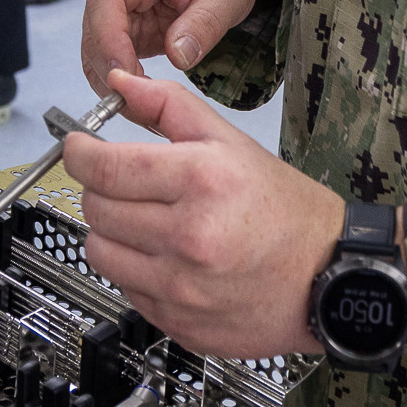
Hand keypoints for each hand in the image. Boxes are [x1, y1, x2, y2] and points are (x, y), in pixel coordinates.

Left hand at [64, 71, 342, 357]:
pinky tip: (165, 257)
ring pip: (100, 252)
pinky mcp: (179, 322)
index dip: (79, 154)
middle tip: (122, 184)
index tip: (78, 148)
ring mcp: (182, 287)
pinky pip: (126, 290)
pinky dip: (133, 270)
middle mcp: (188, 236)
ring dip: (110, 233)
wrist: (328, 278)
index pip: (104, 168)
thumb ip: (167, 105)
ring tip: (143, 222)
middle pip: (96, 209)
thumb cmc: (285, 210)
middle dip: (99, 190)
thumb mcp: (230, 141)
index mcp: (200, 181)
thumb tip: (119, 84)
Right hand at [82, 0, 278, 91]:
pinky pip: (107, 57)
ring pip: (95, 49)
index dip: (109, 41)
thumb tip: (177, 56)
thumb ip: (204, 23)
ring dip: (115, 82)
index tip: (125, 78)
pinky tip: (144, 97)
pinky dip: (122, 81)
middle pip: (94, 29)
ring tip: (147, 110)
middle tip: (142, 109)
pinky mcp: (116, 23)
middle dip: (113, 71)